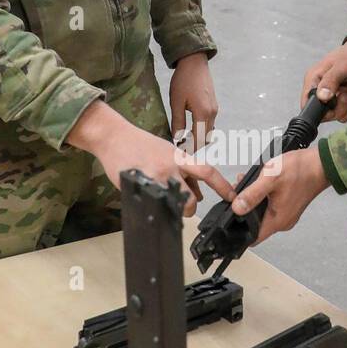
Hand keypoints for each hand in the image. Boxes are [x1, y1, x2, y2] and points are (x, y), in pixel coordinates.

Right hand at [66, 101, 233, 215]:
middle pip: (191, 198)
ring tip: (167, 206)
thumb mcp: (166, 152)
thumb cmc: (140, 144)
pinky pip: (152, 203)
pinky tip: (148, 200)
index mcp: (180, 158)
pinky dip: (153, 205)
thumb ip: (182, 170)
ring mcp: (155, 178)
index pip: (207, 172)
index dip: (222, 187)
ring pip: (173, 204)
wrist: (114, 137)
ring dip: (173, 210)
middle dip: (191, 208)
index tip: (232, 197)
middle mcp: (171, 167)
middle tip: (187, 209)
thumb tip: (197, 192)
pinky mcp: (140, 185)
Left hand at [169, 52, 217, 149]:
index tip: (179, 153)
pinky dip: (201, 130)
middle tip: (180, 148)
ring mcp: (215, 110)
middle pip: (206, 139)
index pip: (198, 140)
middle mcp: (212, 114)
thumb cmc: (183, 80)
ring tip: (183, 139)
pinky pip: (209, 124)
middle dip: (194, 146)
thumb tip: (177, 139)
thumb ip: (177, 122)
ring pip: (208, 132)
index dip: (189, 149)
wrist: (194, 63)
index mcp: (203, 114)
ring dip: (198, 138)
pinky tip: (189, 128)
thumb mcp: (176, 102)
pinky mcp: (214, 106)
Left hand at [229, 147, 329, 243]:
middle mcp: (282, 221)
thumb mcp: (270, 179)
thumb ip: (251, 195)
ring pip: (262, 213)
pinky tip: (259, 183)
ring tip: (247, 184)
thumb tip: (236, 208)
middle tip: (237, 193)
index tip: (228, 223)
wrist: (321, 164)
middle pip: (255, 224)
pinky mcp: (288, 206)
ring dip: (252, 201)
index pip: (253, 238)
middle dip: (243, 210)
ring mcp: (286, 214)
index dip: (238, 233)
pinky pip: (270, 206)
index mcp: (277, 221)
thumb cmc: (300, 170)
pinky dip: (262, 197)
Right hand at [301, 38, 346, 122]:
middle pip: (327, 116)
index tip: (333, 102)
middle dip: (341, 106)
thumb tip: (322, 97)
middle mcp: (323, 93)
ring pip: (342, 117)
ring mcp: (336, 100)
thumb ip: (331, 80)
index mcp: (315, 82)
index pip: (307, 105)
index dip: (320, 110)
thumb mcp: (341, 65)